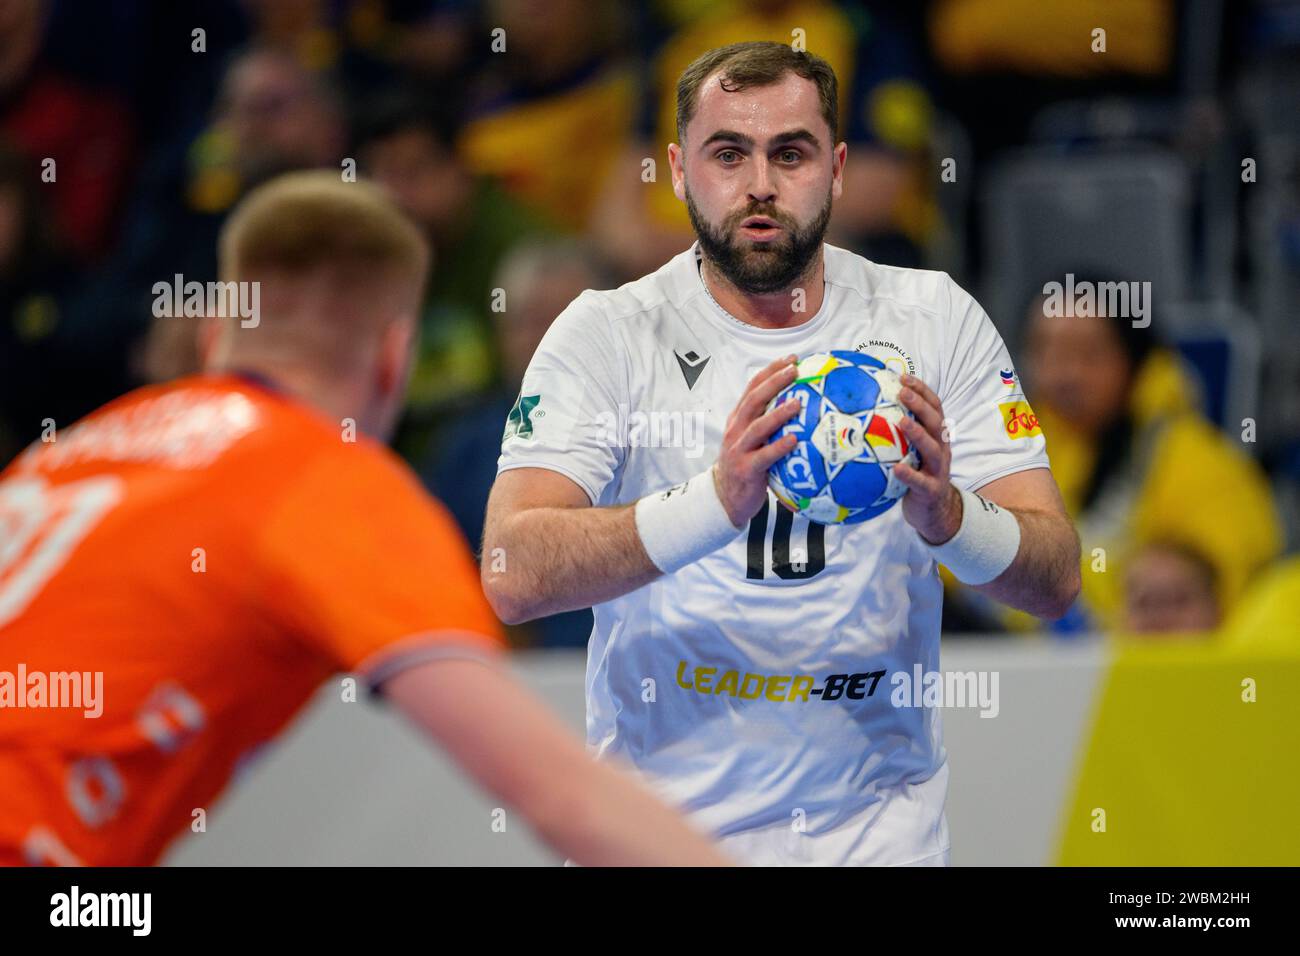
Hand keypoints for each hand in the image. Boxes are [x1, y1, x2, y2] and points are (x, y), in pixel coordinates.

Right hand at [713, 354, 802, 526]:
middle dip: (774, 382)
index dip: (771, 371)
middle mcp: (736, 430)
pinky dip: (779, 446)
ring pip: (757, 426)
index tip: (792, 359)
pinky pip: (764, 456)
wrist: (724, 497)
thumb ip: (769, 424)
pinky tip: (795, 439)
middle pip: (754, 400)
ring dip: (778, 413)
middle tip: (795, 370)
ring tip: (797, 402)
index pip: (753, 388)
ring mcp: (739, 449)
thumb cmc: (747, 465)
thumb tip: (802, 407)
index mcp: (738, 419)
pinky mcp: (746, 469)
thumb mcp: (752, 440)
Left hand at [893, 373, 962, 543]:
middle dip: (920, 404)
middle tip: (902, 392)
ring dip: (917, 434)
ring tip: (901, 422)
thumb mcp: (910, 451)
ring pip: (932, 448)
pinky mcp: (931, 490)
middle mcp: (941, 449)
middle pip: (935, 422)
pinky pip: (920, 481)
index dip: (922, 390)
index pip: (934, 407)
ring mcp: (938, 469)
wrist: (934, 511)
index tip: (902, 377)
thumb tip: (866, 411)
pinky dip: (909, 474)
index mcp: (936, 437)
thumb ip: (897, 433)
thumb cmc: (916, 475)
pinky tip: (895, 468)